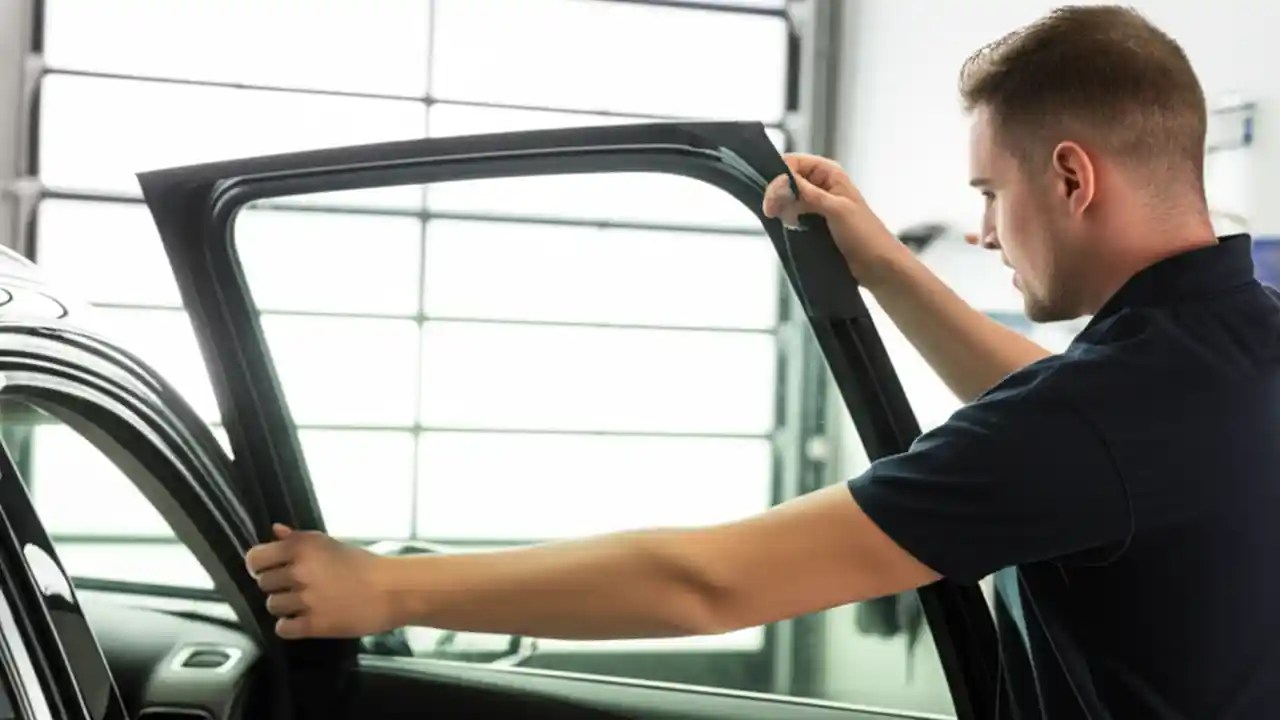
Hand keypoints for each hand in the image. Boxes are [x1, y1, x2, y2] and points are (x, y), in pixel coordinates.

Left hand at [245, 524, 395, 638]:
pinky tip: (304, 620)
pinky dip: (290, 626)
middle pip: (263, 584)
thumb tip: (275, 531)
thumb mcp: (331, 544)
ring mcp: (305, 600)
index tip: (268, 569)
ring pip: (272, 606)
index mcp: (302, 547)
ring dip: (285, 606)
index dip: (259, 565)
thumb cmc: (364, 564)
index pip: (255, 558)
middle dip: (277, 586)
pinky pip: (282, 628)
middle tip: (295, 587)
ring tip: (305, 603)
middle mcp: (299, 571)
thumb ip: (300, 539)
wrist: (392, 590)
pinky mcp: (313, 625)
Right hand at [762, 154, 909, 288]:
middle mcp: (821, 184)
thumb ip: (807, 194)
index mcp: (829, 173)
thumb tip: (779, 182)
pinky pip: (791, 215)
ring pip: (787, 199)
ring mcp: (816, 204)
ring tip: (786, 222)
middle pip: (786, 180)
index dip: (779, 176)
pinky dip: (786, 220)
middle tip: (772, 212)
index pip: (793, 162)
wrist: (877, 265)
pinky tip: (788, 228)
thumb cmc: (865, 235)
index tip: (772, 196)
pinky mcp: (813, 222)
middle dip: (777, 194)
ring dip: (781, 209)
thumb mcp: (836, 209)